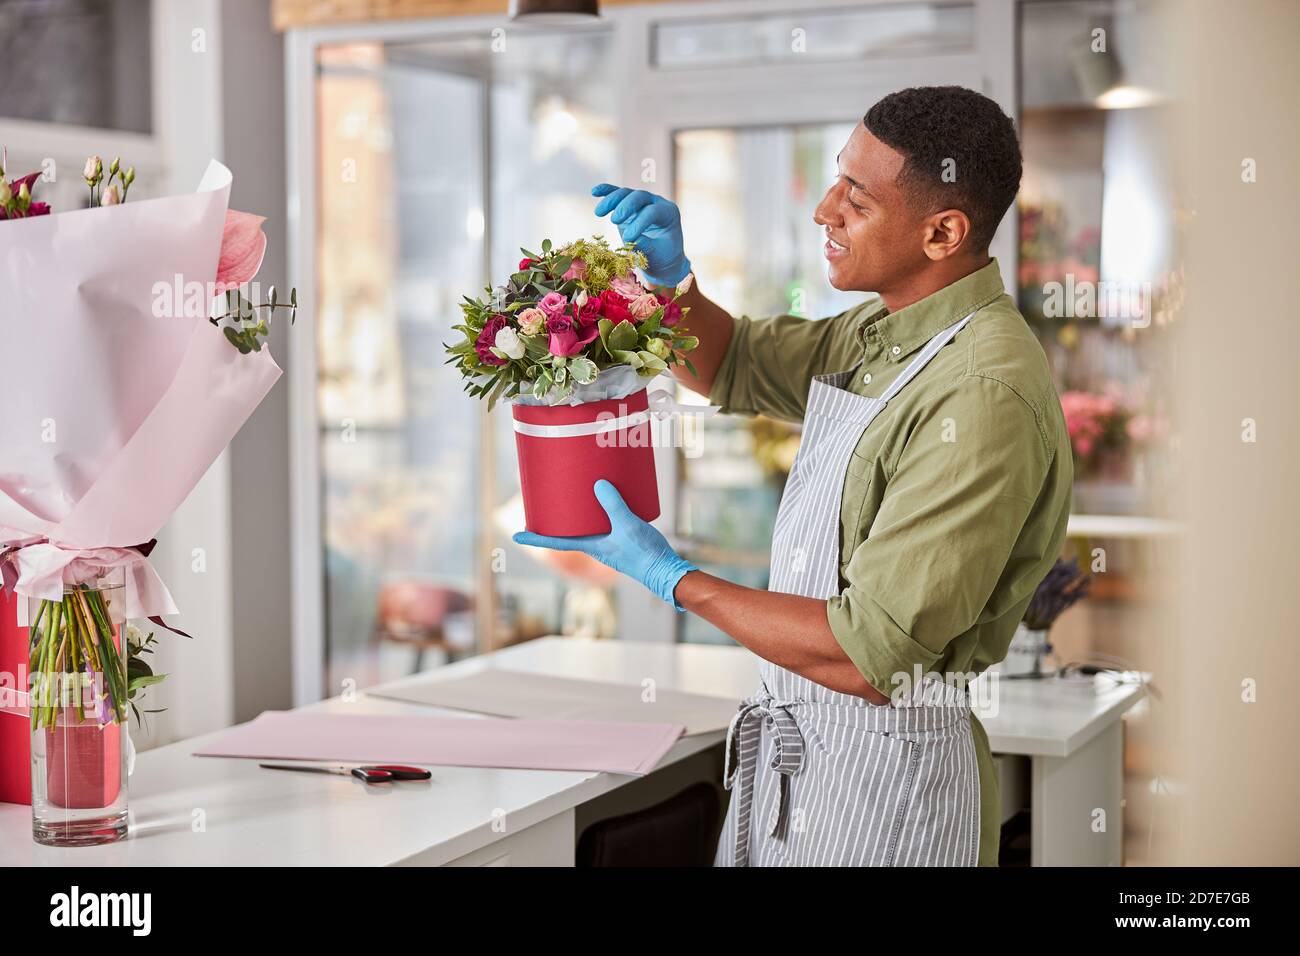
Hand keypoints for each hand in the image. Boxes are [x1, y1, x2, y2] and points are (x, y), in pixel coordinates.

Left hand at [513, 480, 695, 610]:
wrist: (666, 569)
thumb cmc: (644, 553)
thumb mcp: (627, 525)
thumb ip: (612, 505)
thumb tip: (597, 484)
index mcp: (591, 546)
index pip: (555, 542)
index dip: (536, 537)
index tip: (516, 534)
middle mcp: (596, 545)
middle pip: (569, 532)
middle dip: (557, 520)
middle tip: (544, 505)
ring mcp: (609, 543)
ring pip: (588, 527)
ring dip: (579, 515)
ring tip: (574, 496)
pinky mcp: (623, 538)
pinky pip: (606, 523)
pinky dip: (602, 511)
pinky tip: (609, 498)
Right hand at [591, 184, 691, 286]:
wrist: (661, 258)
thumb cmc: (662, 257)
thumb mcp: (657, 256)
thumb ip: (647, 247)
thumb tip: (633, 240)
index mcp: (669, 213)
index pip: (653, 212)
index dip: (639, 223)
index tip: (628, 238)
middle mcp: (656, 203)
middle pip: (639, 196)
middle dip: (626, 206)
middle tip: (614, 221)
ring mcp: (642, 202)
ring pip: (626, 193)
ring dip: (611, 200)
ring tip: (599, 213)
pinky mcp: (628, 205)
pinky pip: (617, 194)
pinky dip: (606, 191)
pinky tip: (595, 192)